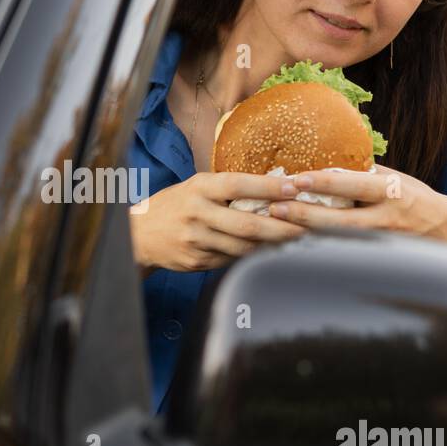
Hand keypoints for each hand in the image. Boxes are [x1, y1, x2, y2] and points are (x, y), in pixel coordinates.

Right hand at [129, 172, 310, 273]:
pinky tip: (267, 252)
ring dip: (271, 246)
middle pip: (247, 224)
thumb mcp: (197, 187)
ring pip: (242, 247)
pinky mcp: (195, 261)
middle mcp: (196, 212)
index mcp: (199, 188)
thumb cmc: (177, 205)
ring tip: (295, 241)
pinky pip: (231, 260)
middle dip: (281, 228)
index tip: (295, 187)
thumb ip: (228, 189)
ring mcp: (195, 240)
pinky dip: (251, 256)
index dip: (268, 187)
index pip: (238, 185)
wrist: (139, 234)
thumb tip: (275, 189)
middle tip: (307, 227)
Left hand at [269, 167, 446, 239]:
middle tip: (275, 206)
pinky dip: (315, 250)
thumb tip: (326, 157)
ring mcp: (379, 244)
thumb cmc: (415, 200)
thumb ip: (364, 172)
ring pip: (336, 242)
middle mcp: (385, 220)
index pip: (354, 185)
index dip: (325, 182)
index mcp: (392, 192)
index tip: (297, 179)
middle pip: (339, 220)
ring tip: (275, 226)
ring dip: (304, 234)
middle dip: (305, 213)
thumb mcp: (396, 179)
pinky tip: (291, 245)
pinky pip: (340, 255)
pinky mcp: (375, 260)